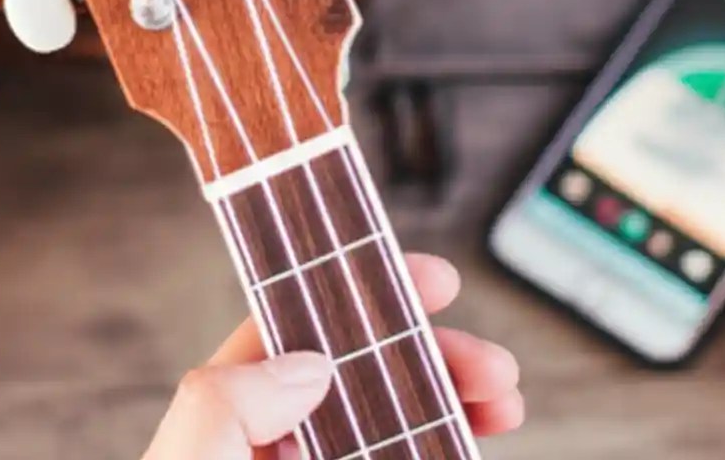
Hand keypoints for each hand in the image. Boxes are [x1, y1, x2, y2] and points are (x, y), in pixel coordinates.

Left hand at [142, 254, 522, 459]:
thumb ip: (222, 406)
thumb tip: (305, 362)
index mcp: (230, 428)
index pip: (295, 338)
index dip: (360, 297)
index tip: (430, 282)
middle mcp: (278, 456)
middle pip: (365, 382)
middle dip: (433, 360)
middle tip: (490, 364)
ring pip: (397, 433)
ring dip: (454, 409)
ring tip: (503, 406)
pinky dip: (447, 453)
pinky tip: (474, 449)